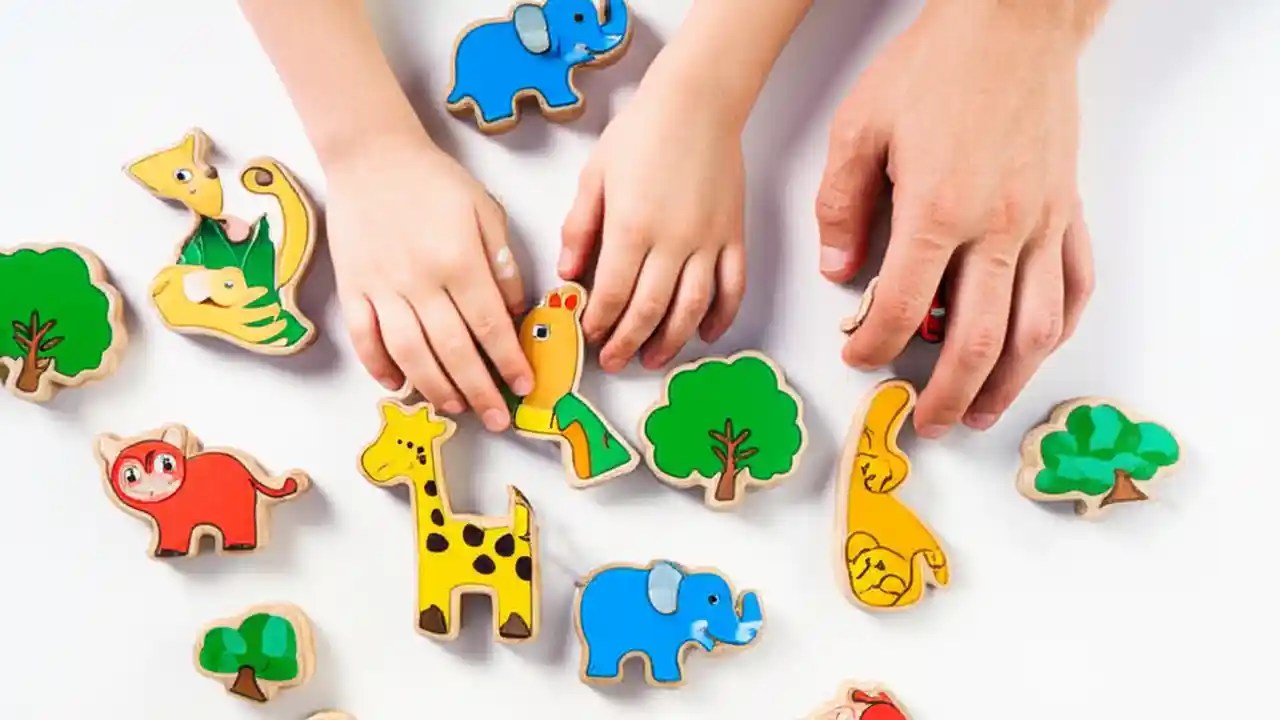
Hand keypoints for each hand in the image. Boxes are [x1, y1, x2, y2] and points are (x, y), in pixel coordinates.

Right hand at [326, 132, 532, 430]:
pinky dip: (379, 366)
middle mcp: (420, 281)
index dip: (509, 362)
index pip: (490, 327)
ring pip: (410, 353)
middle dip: (480, 391)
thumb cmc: (436, 182)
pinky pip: (364, 338)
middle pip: (454, 350)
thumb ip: (503, 264)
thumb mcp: (485, 212)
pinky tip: (398, 385)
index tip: (524, 386)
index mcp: (458, 261)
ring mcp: (381, 288)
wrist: (372, 155)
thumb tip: (516, 313)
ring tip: (456, 407)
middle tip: (497, 419)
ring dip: (435, 387)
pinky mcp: (351, 288)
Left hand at [560, 64, 746, 371]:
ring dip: (671, 341)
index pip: (612, 293)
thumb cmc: (642, 132)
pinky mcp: (734, 235)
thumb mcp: (595, 175)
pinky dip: (721, 317)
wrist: (698, 101)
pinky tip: (705, 334)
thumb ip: (579, 227)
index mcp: (631, 226)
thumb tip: (567, 273)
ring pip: (692, 308)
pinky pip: (732, 287)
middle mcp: (672, 241)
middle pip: (649, 310)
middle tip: (614, 362)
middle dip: (628, 343)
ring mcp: (708, 241)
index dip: (600, 323)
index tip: (591, 337)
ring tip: (653, 359)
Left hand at [816, 0, 1101, 436]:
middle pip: (974, 341)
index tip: (859, 358)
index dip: (874, 347)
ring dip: (1007, 383)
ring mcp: (1043, 223)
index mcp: (937, 209)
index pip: (901, 308)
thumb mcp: (860, 127)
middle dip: (945, 394)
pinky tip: (1034, 352)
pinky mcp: (1069, 212)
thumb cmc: (934, 67)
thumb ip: (842, 207)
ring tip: (980, 411)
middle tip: (924, 420)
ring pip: (1034, 330)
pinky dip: (1056, 331)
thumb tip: (837, 272)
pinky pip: (1074, 287)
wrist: (1013, 21)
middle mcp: (998, 227)